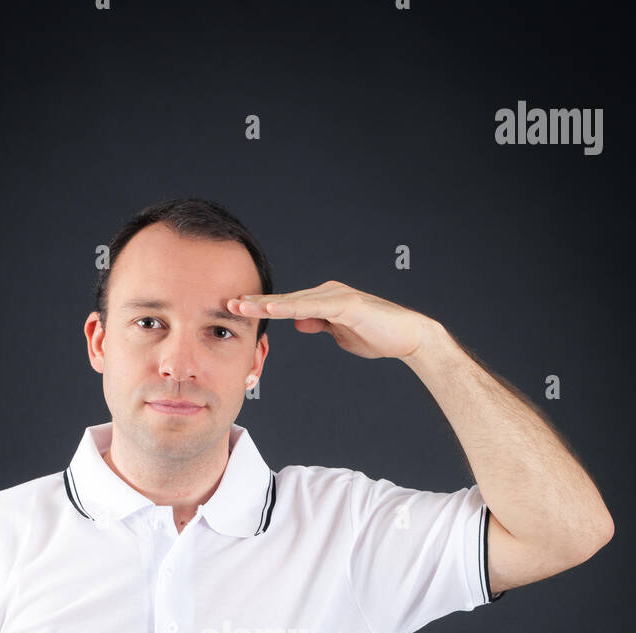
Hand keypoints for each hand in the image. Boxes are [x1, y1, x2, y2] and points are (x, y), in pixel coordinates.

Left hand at [228, 280, 434, 360]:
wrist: (408, 336)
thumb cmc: (376, 334)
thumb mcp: (339, 332)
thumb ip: (318, 323)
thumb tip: (297, 322)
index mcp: (323, 300)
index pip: (287, 304)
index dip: (262, 307)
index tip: (237, 311)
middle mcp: (327, 293)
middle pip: (285, 299)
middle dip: (256, 302)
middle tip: (227, 303)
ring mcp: (337, 296)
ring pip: (295, 300)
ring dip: (268, 303)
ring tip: (243, 305)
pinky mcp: (348, 304)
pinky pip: (315, 306)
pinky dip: (293, 306)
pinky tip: (275, 308)